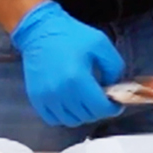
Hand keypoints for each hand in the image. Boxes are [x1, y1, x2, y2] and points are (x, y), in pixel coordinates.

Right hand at [8, 1, 125, 126]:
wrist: (40, 31)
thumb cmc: (71, 36)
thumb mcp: (101, 44)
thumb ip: (114, 67)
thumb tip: (113, 86)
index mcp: (78, 79)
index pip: (100, 108)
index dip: (112, 108)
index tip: (115, 103)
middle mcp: (61, 92)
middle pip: (87, 116)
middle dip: (98, 110)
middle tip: (100, 99)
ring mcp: (46, 98)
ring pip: (71, 121)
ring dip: (82, 114)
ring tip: (84, 101)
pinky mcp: (36, 99)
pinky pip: (53, 119)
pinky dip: (64, 116)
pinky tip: (69, 104)